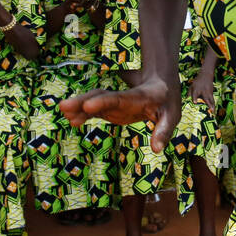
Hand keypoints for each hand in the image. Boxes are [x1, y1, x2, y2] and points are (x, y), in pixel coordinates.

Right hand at [60, 76, 181, 151]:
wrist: (160, 85)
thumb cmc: (167, 102)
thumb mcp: (172, 116)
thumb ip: (163, 131)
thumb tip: (156, 150)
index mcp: (138, 97)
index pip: (119, 99)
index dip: (103, 102)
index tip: (88, 105)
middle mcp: (122, 98)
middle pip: (101, 97)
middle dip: (82, 101)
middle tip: (64, 106)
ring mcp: (114, 103)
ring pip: (94, 102)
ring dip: (78, 107)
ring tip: (63, 111)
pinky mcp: (109, 109)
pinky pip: (93, 111)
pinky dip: (83, 115)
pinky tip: (72, 121)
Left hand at [189, 70, 215, 109]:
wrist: (206, 75)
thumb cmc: (197, 82)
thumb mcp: (192, 86)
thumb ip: (189, 93)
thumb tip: (186, 101)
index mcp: (196, 89)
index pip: (195, 94)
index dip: (195, 98)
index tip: (195, 103)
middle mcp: (203, 92)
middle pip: (206, 98)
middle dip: (207, 104)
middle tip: (209, 109)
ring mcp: (208, 93)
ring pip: (211, 100)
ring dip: (212, 106)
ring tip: (213, 112)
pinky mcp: (211, 94)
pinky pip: (212, 100)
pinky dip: (213, 105)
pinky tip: (214, 111)